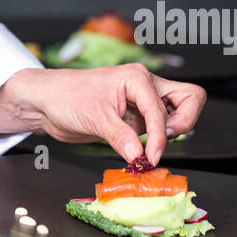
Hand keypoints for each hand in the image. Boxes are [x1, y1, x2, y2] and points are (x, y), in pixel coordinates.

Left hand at [0, 63, 206, 165]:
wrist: (47, 102)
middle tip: (163, 140)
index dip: (160, 137)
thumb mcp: (94, 118)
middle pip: (189, 98)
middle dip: (185, 121)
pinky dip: (158, 141)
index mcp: (137, 78)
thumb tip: (141, 158)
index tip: (151, 158)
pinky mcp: (136, 118)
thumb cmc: (66, 97)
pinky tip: (143, 152)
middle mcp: (145, 87)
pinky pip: (160, 128)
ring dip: (172, 132)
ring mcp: (142, 102)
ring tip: (152, 147)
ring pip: (178, 112)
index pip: (162, 110)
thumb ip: (120, 137)